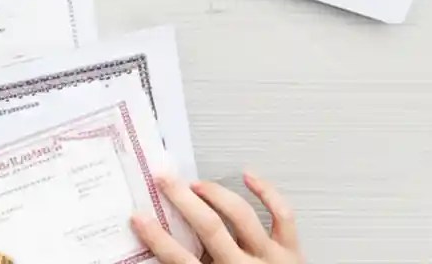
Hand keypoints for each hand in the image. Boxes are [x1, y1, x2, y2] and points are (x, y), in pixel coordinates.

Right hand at [133, 172, 302, 263]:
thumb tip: (165, 256)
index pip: (180, 259)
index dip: (157, 237)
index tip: (140, 218)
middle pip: (209, 227)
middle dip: (183, 199)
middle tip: (165, 180)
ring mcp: (271, 257)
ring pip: (241, 214)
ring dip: (215, 193)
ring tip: (197, 183)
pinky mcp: (291, 250)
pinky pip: (282, 214)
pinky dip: (266, 191)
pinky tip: (249, 176)